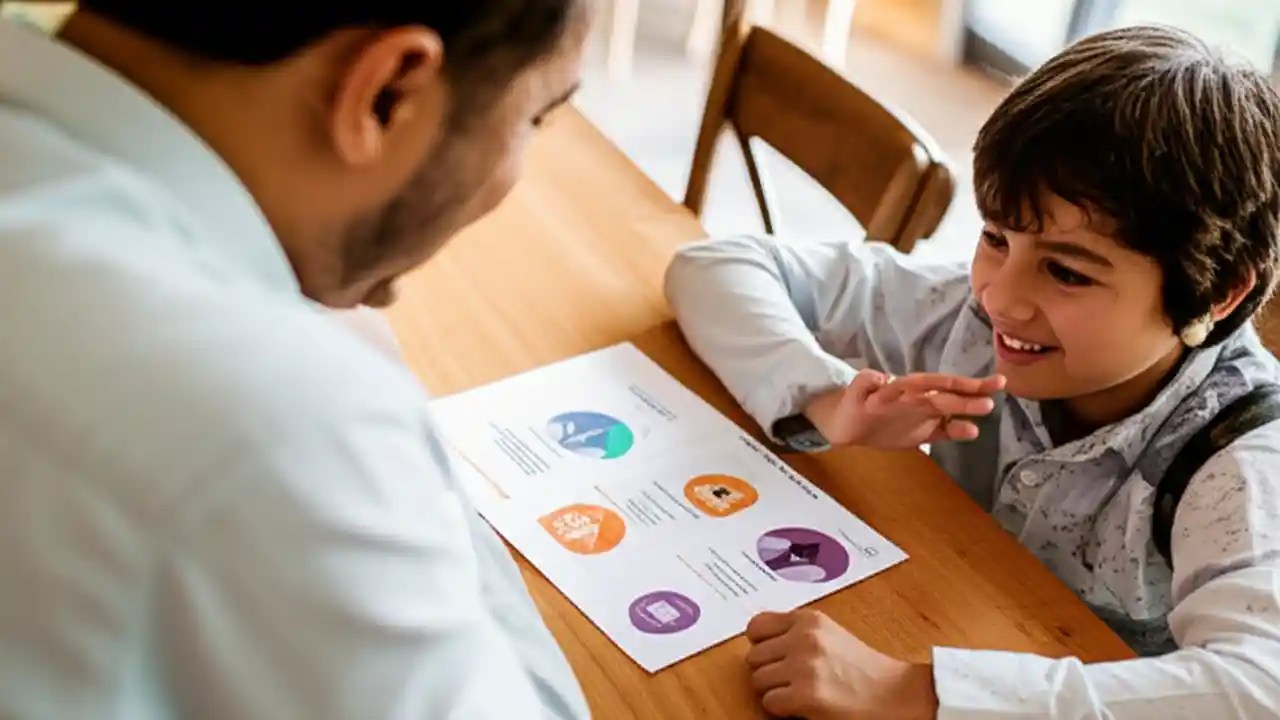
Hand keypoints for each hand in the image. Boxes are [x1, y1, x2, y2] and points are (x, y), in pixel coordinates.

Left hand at [745, 609, 936, 719]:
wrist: (895, 695)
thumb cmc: (864, 670)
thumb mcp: (829, 635)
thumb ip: (797, 633)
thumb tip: (760, 643)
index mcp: (809, 619)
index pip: (756, 626)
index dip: (760, 645)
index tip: (771, 656)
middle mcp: (804, 637)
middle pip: (754, 657)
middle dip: (768, 671)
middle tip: (790, 680)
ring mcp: (804, 666)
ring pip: (758, 681)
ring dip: (774, 691)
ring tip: (799, 692)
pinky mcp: (806, 694)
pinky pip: (769, 703)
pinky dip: (782, 709)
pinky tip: (803, 706)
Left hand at [804, 371, 1004, 449]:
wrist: (849, 424)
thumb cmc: (855, 402)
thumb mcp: (854, 390)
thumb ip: (866, 383)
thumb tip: (880, 378)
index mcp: (903, 388)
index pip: (930, 383)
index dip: (951, 383)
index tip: (971, 383)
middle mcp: (917, 399)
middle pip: (945, 394)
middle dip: (968, 393)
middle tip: (994, 393)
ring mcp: (921, 414)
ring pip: (948, 409)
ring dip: (967, 408)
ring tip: (988, 407)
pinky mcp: (921, 432)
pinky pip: (941, 431)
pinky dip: (956, 431)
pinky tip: (973, 432)